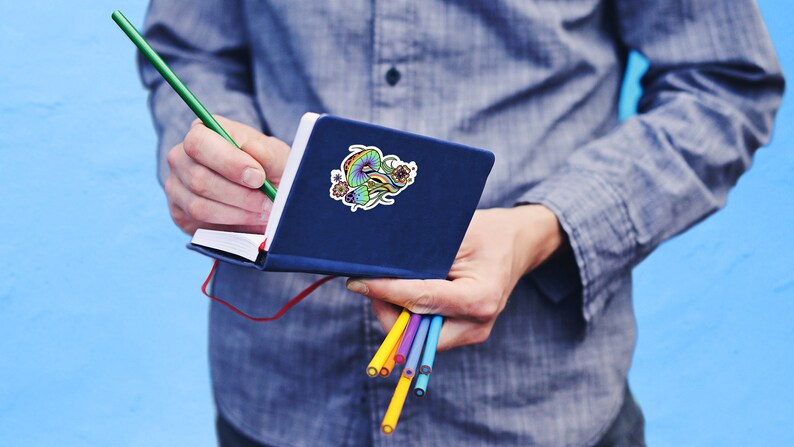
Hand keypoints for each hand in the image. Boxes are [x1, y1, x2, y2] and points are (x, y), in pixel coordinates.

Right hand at [164, 116, 289, 233]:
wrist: (262, 191)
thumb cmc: (267, 167)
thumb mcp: (277, 157)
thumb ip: (268, 154)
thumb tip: (252, 149)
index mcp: (202, 132)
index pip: (199, 143)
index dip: (228, 162)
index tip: (258, 177)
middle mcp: (180, 157)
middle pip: (199, 179)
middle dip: (240, 195)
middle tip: (268, 202)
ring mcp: (175, 186)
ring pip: (199, 206)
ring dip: (237, 213)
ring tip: (263, 212)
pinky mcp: (179, 213)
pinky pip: (200, 224)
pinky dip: (229, 226)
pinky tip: (249, 220)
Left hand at [346, 205, 564, 350]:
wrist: (517, 243)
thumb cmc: (486, 232)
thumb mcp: (455, 234)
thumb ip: (420, 256)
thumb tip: (376, 268)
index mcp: (480, 298)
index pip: (422, 301)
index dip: (385, 292)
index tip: (356, 283)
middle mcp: (477, 325)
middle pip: (416, 335)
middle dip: (388, 311)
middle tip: (370, 283)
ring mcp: (472, 333)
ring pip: (417, 339)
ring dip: (396, 314)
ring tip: (387, 284)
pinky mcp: (464, 334)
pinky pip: (425, 333)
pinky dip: (409, 316)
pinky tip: (403, 292)